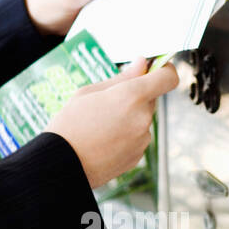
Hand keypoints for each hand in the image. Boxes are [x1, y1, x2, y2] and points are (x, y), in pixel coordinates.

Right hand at [44, 56, 179, 188]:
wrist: (60, 164)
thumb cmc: (69, 125)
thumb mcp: (88, 92)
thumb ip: (121, 77)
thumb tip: (142, 64)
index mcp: (131, 96)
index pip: (168, 78)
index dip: (164, 70)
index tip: (155, 68)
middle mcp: (142, 118)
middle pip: (151, 99)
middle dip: (135, 96)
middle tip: (108, 102)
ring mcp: (142, 139)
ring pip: (142, 119)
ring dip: (129, 117)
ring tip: (100, 125)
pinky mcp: (137, 156)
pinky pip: (136, 137)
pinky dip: (125, 135)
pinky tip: (103, 140)